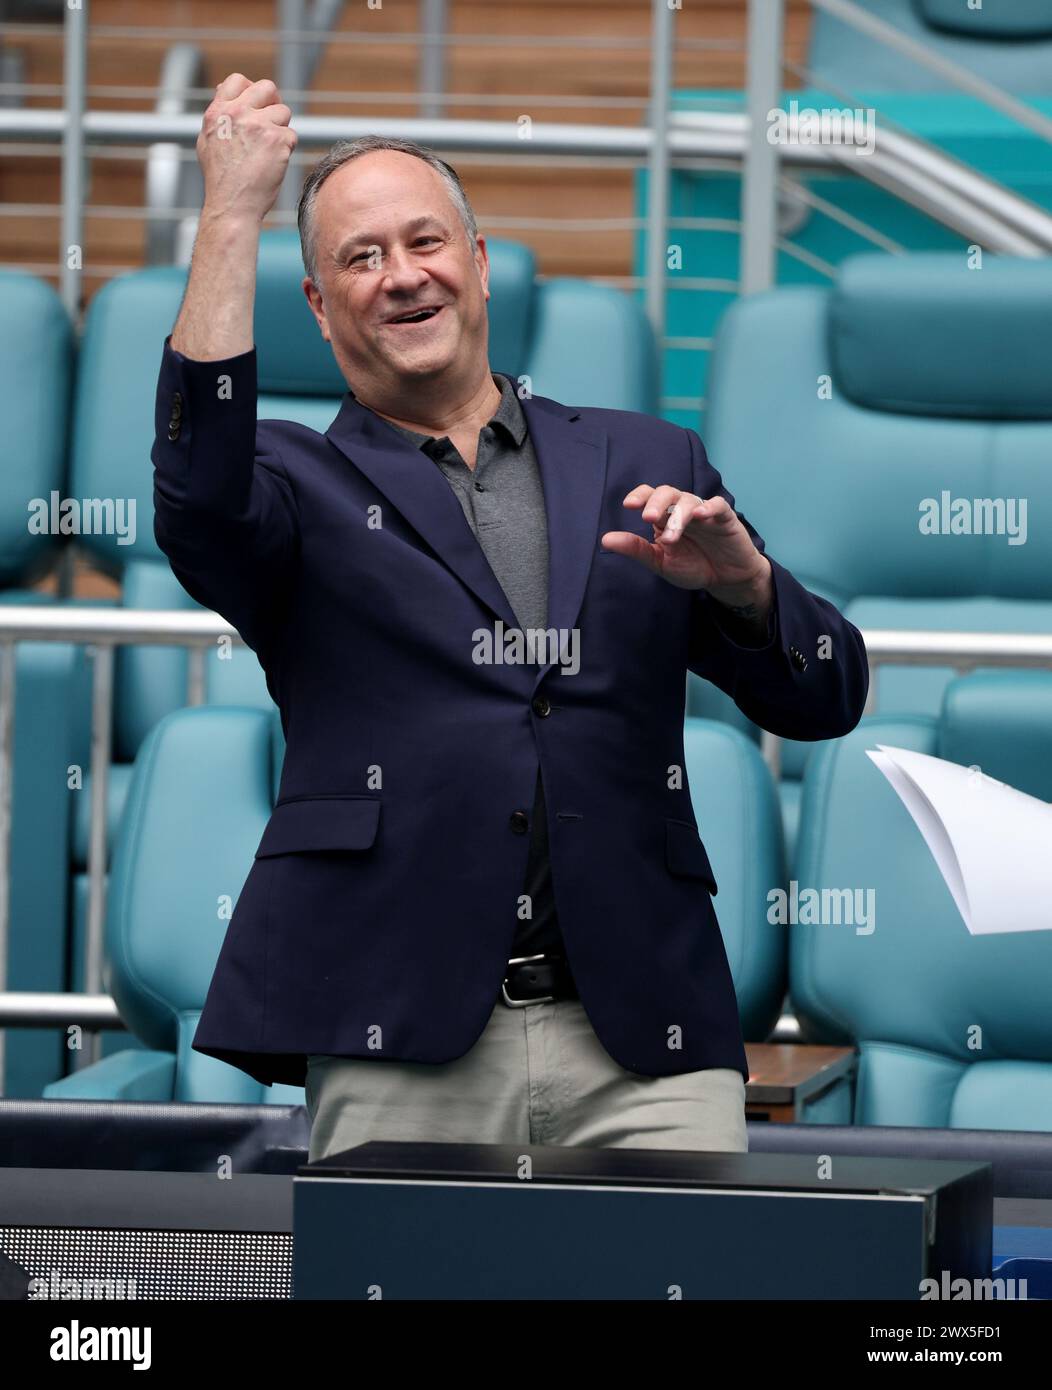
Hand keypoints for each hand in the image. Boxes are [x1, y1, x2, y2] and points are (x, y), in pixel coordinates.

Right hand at [196, 73, 296, 224]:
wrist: (232, 205)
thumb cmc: (220, 180)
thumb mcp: (207, 140)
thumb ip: (217, 114)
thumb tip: (222, 89)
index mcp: (218, 111)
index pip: (238, 80)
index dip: (251, 88)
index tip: (257, 103)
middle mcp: (238, 113)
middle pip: (267, 88)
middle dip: (274, 102)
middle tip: (274, 121)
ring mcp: (259, 125)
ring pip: (283, 112)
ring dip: (281, 129)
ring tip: (270, 150)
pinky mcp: (278, 140)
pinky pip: (292, 135)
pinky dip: (287, 149)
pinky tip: (274, 163)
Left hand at [601, 483, 770, 606]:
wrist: (726, 580)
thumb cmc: (694, 566)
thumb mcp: (660, 562)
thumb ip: (636, 549)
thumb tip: (605, 539)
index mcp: (665, 517)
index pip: (650, 496)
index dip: (640, 496)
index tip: (629, 505)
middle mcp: (682, 510)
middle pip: (668, 493)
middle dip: (657, 502)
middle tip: (648, 517)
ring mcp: (704, 512)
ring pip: (689, 501)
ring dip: (679, 516)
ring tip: (671, 538)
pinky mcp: (725, 519)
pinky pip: (717, 505)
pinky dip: (709, 507)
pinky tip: (700, 515)